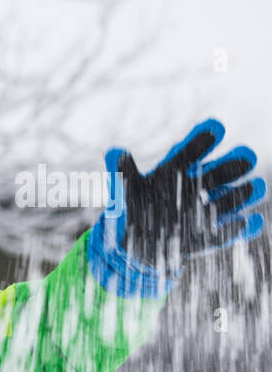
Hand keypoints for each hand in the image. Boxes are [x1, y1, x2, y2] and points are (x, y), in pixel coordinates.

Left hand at [105, 117, 266, 275]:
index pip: (188, 153)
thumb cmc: (130, 210)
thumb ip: (123, 173)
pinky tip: (252, 223)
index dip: (201, 140)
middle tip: (247, 155)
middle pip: (216, 173)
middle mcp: (194, 188)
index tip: (215, 127)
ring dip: (242, 194)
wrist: (133, 244)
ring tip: (257, 187)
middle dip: (233, 164)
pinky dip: (239, 230)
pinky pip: (224, 234)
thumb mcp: (124, 191)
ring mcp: (202, 211)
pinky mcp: (205, 237)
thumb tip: (114, 151)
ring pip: (226, 201)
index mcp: (174, 172)